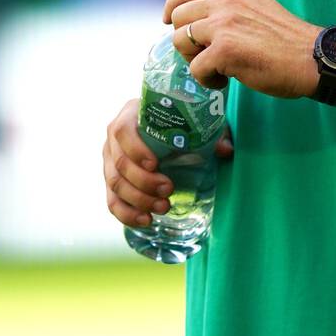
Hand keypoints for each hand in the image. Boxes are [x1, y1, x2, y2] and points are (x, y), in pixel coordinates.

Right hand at [103, 97, 233, 227]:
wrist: (164, 126)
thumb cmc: (180, 121)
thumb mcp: (197, 121)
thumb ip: (212, 132)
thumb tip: (226, 150)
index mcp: (131, 115)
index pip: (123, 131)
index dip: (136, 149)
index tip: (155, 164)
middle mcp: (115, 139)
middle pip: (120, 163)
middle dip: (144, 181)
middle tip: (169, 190)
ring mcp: (110, 161)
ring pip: (115, 184)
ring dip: (139, 200)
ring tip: (164, 207)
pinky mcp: (112, 181)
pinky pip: (112, 201)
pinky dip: (127, 214)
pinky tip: (146, 220)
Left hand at [162, 0, 320, 99]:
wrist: (313, 59)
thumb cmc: (289, 41)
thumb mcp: (258, 7)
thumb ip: (231, 7)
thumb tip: (200, 23)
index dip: (172, 4)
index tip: (168, 20)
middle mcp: (226, 1)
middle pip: (179, 17)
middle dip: (185, 40)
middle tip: (204, 57)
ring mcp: (223, 24)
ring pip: (181, 41)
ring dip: (193, 61)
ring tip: (216, 70)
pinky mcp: (224, 51)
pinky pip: (196, 69)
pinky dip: (207, 80)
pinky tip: (225, 81)